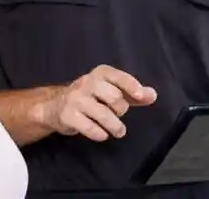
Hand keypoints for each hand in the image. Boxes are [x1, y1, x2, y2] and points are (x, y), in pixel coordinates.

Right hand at [40, 65, 156, 141]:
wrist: (56, 106)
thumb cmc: (91, 97)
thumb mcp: (112, 91)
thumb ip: (133, 94)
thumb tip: (152, 95)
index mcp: (100, 73)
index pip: (118, 76)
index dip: (131, 85)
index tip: (140, 95)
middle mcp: (86, 83)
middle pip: (113, 97)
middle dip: (121, 110)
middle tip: (119, 115)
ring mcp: (76, 99)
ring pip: (103, 114)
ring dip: (115, 126)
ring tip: (119, 132)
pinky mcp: (68, 115)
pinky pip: (89, 127)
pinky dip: (99, 134)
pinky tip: (102, 134)